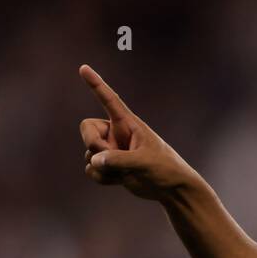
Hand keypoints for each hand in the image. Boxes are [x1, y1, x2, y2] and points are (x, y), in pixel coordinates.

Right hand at [78, 64, 198, 200]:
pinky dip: (102, 177)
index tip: (84, 68)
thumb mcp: (145, 162)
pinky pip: (92, 169)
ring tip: (125, 173)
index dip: (96, 84)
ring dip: (102, 167)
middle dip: (92, 144)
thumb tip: (93, 161)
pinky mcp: (110, 167)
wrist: (172, 189)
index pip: (109, 100)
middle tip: (106, 156)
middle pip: (87, 129)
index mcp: (128, 124)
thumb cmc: (166, 169)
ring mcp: (112, 151)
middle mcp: (116, 134)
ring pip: (89, 153)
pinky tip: (120, 180)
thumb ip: (119, 160)